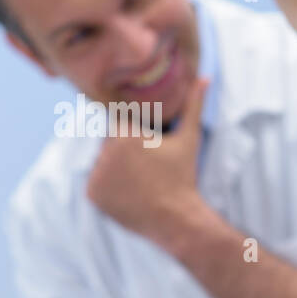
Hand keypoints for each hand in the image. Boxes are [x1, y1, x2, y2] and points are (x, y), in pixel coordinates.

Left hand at [86, 77, 211, 247]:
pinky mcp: (92, 194)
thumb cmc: (184, 176)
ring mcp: (96, 174)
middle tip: (148, 169)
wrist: (177, 219)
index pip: (121, 123)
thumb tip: (204, 78)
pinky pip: (96, 184)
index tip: (149, 150)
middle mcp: (105, 152)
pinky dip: (109, 188)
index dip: (136, 134)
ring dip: (116, 168)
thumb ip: (193, 106)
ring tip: (140, 182)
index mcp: (125, 134)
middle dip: (125, 151)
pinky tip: (130, 193)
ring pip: (103, 163)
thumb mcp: (189, 139)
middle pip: (111, 143)